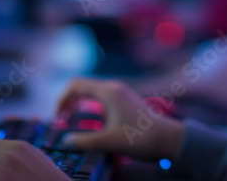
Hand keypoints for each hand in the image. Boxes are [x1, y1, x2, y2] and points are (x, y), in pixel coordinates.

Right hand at [56, 78, 184, 160]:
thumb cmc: (141, 138)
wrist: (169, 139)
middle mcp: (114, 89)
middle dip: (68, 102)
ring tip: (71, 122)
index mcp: (108, 92)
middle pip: (82, 87)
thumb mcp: (109, 141)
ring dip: (79, 105)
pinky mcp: (126, 103)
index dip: (61, 99)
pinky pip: (101, 100)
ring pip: (92, 94)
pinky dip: (90, 109)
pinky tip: (90, 124)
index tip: (57, 118)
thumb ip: (84, 142)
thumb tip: (65, 142)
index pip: (75, 84)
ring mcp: (121, 95)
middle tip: (60, 120)